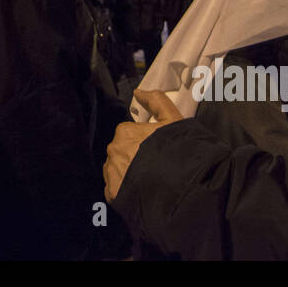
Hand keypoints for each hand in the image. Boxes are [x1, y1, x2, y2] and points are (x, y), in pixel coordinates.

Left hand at [102, 88, 182, 202]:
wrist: (175, 188)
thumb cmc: (175, 152)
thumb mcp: (172, 119)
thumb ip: (156, 101)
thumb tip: (138, 92)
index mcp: (124, 132)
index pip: (130, 134)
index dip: (145, 141)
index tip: (157, 149)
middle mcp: (113, 151)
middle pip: (123, 152)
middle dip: (136, 157)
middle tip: (156, 165)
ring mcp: (112, 173)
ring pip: (119, 170)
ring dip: (130, 173)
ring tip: (151, 179)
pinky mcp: (113, 194)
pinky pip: (116, 189)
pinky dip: (126, 189)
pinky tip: (142, 190)